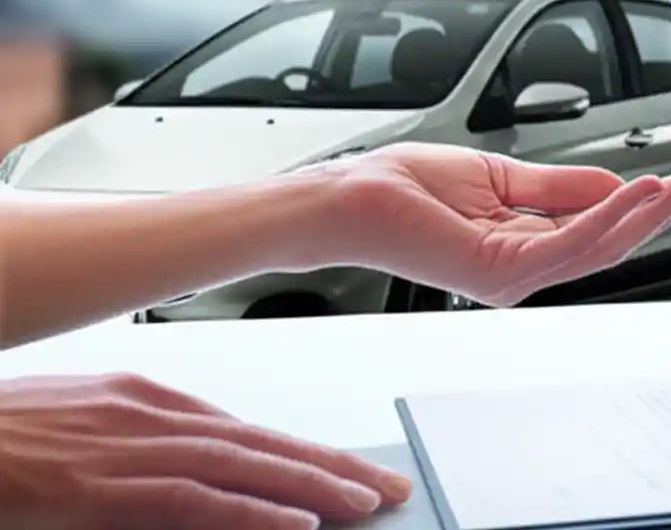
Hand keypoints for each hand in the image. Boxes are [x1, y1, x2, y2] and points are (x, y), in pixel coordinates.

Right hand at [0, 373, 411, 528]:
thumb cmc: (6, 434)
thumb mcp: (85, 424)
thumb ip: (144, 440)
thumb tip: (200, 464)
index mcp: (147, 397)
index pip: (247, 427)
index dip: (305, 451)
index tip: (350, 467)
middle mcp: (151, 412)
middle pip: (262, 441)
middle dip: (331, 465)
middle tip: (389, 486)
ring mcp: (129, 446)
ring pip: (245, 467)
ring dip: (312, 486)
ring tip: (367, 503)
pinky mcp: (103, 487)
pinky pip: (195, 502)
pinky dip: (251, 513)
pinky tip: (297, 524)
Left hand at [308, 143, 670, 306]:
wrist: (347, 199)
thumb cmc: (403, 189)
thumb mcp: (500, 177)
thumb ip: (559, 186)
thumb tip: (618, 182)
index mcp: (527, 247)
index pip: (605, 225)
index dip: (656, 201)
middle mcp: (528, 270)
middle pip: (617, 239)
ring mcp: (516, 276)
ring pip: (604, 243)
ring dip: (655, 209)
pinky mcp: (503, 270)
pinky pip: (572, 242)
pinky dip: (612, 213)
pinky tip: (642, 190)